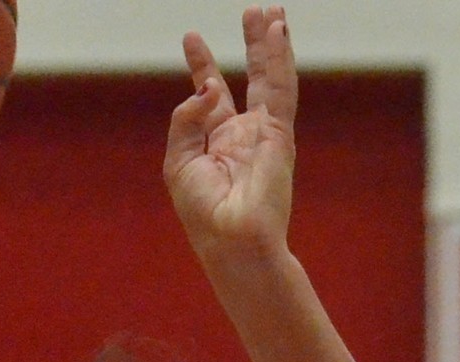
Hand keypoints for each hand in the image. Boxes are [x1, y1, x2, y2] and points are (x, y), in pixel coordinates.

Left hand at [164, 7, 295, 263]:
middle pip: (248, 78)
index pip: (211, 95)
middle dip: (250, 45)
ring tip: (270, 12)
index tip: (192, 38)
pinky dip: (280, 59)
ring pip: (269, 78)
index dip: (202, 65)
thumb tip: (205, 88)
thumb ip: (185, 120)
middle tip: (252, 11)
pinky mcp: (279, 134)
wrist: (232, 240)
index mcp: (216, 144)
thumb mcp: (178, 163)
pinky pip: (280, 88)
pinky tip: (279, 31)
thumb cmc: (204, 215)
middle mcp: (242, 135)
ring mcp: (264, 134)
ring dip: (270, 45)